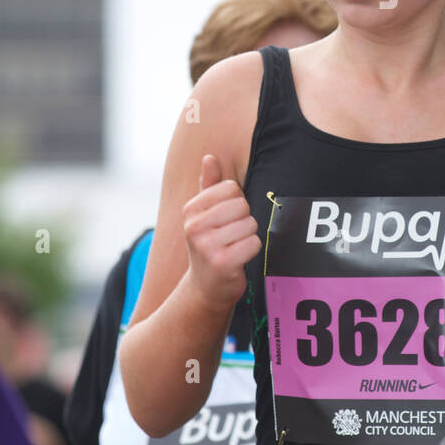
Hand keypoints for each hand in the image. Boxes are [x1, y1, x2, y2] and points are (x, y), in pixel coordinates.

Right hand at [182, 154, 261, 311]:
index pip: (231, 188)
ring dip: (248, 237)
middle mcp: (194, 227)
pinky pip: (253, 243)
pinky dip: (252, 250)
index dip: (237, 203)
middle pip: (242, 205)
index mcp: (191, 210)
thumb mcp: (204, 216)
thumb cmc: (209, 245)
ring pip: (250, 224)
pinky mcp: (222, 263)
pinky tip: (239, 259)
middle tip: (231, 236)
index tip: (226, 220)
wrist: (205, 287)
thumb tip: (209, 157)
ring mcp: (206, 246)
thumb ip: (209, 186)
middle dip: (244, 220)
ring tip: (234, 247)